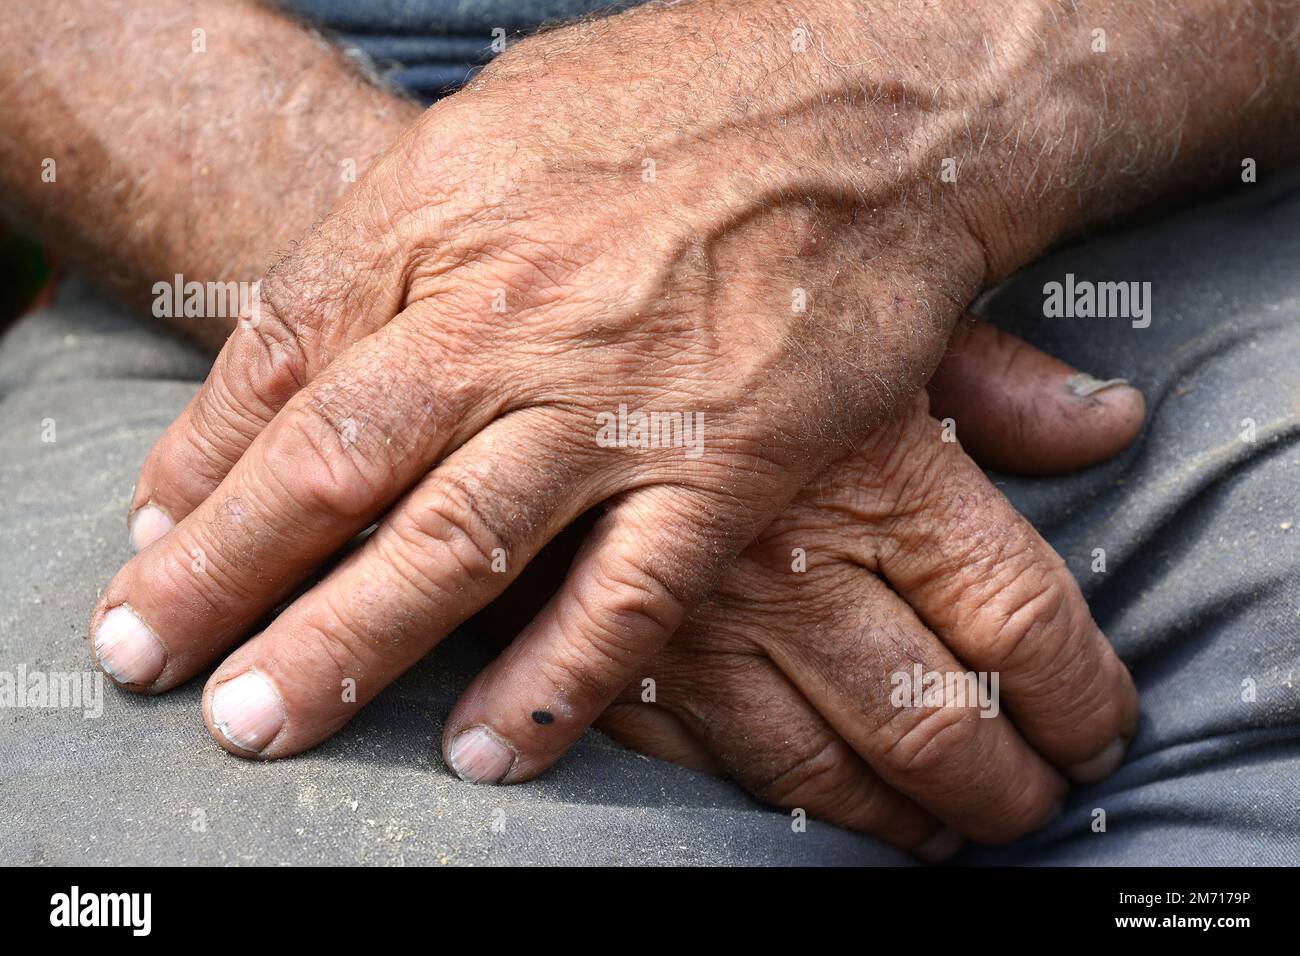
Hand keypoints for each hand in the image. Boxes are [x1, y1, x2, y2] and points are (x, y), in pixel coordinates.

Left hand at [93, 1, 1039, 772]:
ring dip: (342, 645)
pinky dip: (546, 685)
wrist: (874, 108)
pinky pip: (622, 599)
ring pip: (450, 544)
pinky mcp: (725, 464)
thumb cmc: (691, 94)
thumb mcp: (503, 119)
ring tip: (258, 720)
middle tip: (147, 656)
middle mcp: (512, 316)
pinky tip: (480, 747)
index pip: (281, 353)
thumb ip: (406, 231)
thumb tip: (318, 326)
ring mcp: (616, 399)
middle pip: (331, 462)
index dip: (202, 459)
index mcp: (445, 217)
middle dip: (222, 572)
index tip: (159, 534)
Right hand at [486, 320, 1143, 855]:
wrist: (505, 297)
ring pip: (820, 769)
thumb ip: (994, 381)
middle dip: (1002, 790)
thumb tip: (1107, 422)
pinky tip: (810, 807)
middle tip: (1029, 809)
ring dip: (893, 819)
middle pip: (935, 722)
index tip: (1097, 732)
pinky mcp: (607, 650)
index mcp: (880, 472)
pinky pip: (703, 762)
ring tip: (938, 833)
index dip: (1078, 699)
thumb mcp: (862, 305)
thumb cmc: (707, 281)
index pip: (1020, 624)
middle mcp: (799, 562)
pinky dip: (767, 800)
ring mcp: (698, 622)